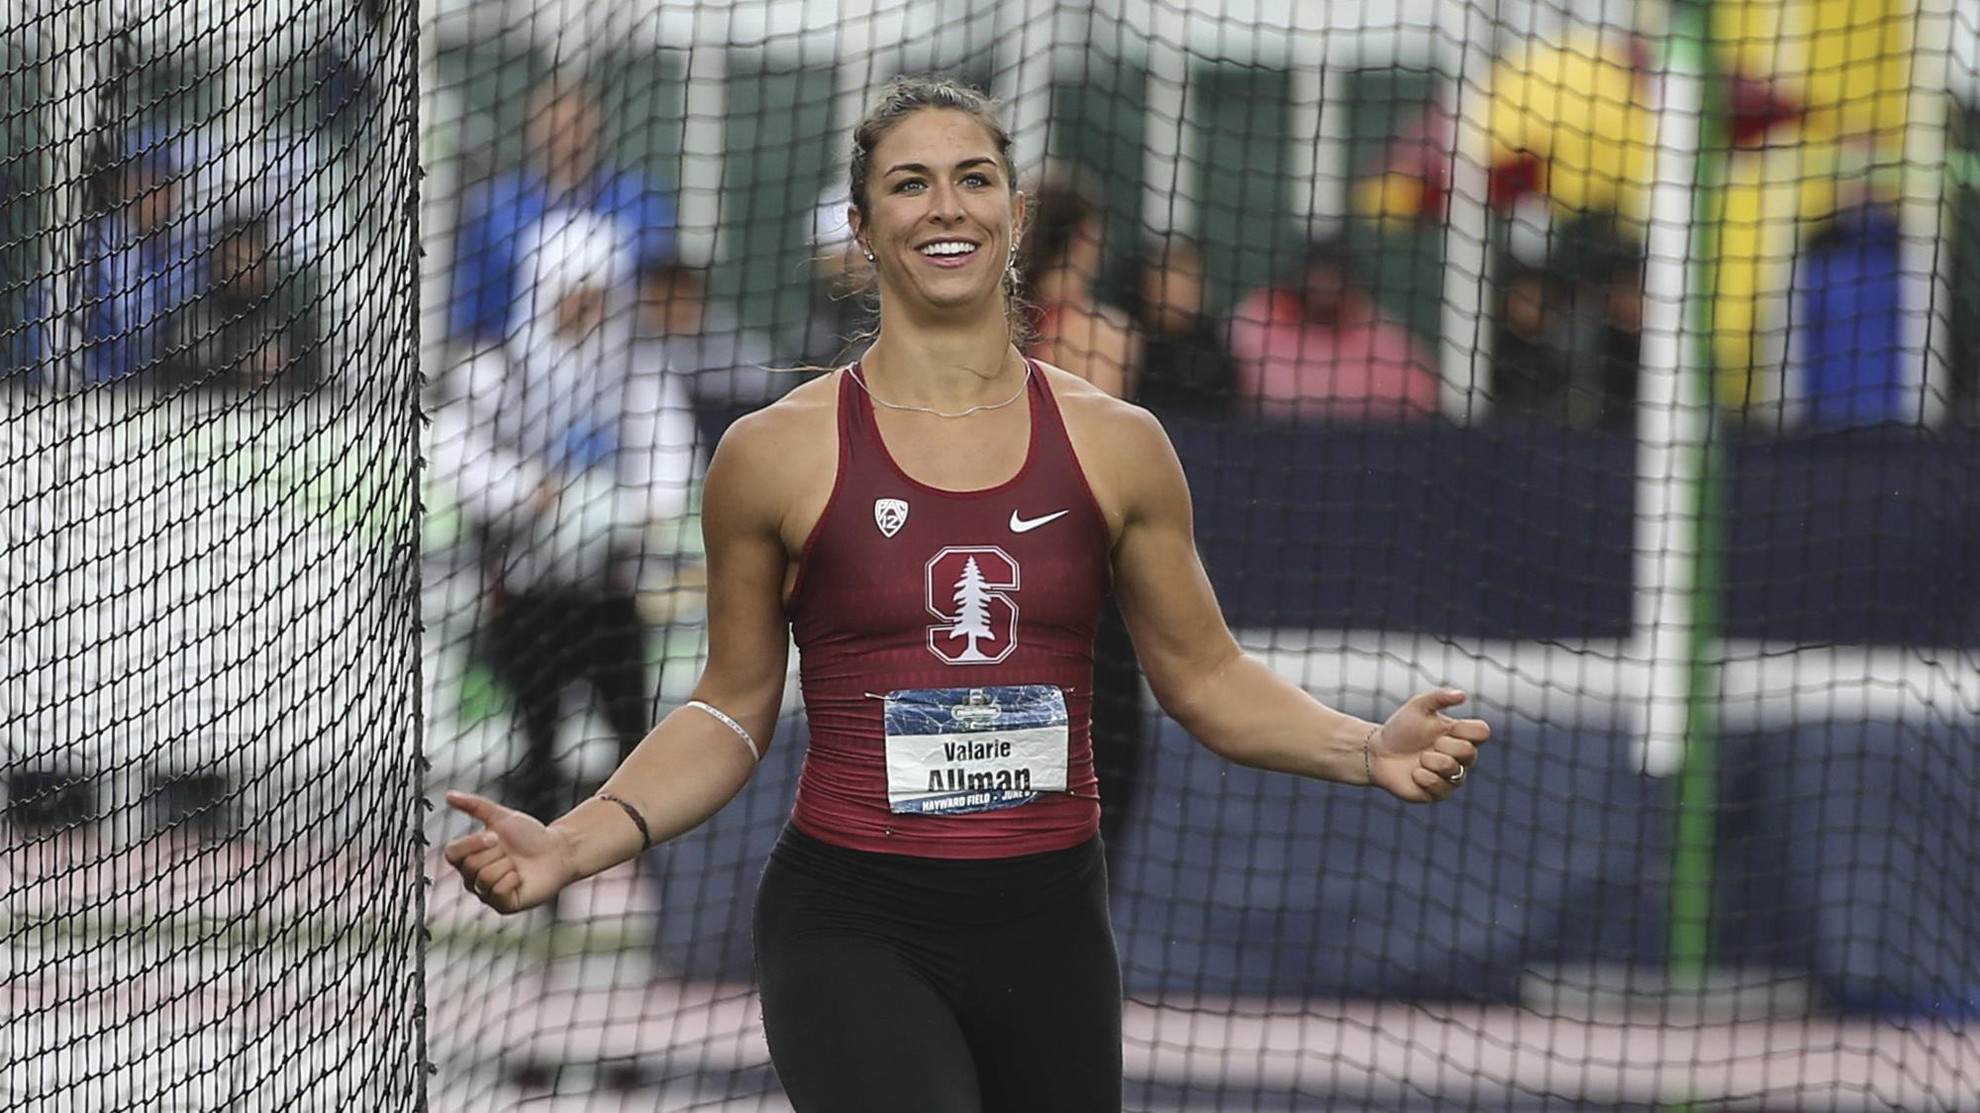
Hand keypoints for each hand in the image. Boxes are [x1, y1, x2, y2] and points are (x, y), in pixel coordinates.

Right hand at [442, 791, 577, 912]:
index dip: (471, 843)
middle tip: (511, 851)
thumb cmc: (530, 835)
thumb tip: (449, 795)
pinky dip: (513, 879)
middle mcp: (474, 877)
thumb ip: (475, 806)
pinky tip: (521, 877)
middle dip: (497, 853)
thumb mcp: (502, 817)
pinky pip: (498, 892)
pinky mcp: (503, 905)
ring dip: (507, 865)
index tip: (495, 835)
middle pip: (471, 865)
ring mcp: (487, 893)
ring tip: (517, 864)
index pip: (452, 853)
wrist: (558, 851)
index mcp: (469, 857)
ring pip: (485, 878)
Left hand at [1369, 689, 1489, 803]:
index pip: (1483, 732)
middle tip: (1429, 745)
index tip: (1448, 727)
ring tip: (1420, 758)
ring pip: (1453, 769)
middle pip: (1469, 752)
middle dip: (1443, 745)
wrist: (1379, 753)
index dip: (1465, 729)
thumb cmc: (1401, 729)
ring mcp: (1452, 778)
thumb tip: (1462, 695)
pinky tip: (1414, 773)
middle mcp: (1462, 759)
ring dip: (1430, 760)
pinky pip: (1438, 785)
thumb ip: (1439, 697)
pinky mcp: (1439, 793)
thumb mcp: (1418, 707)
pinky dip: (1421, 776)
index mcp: (1462, 736)